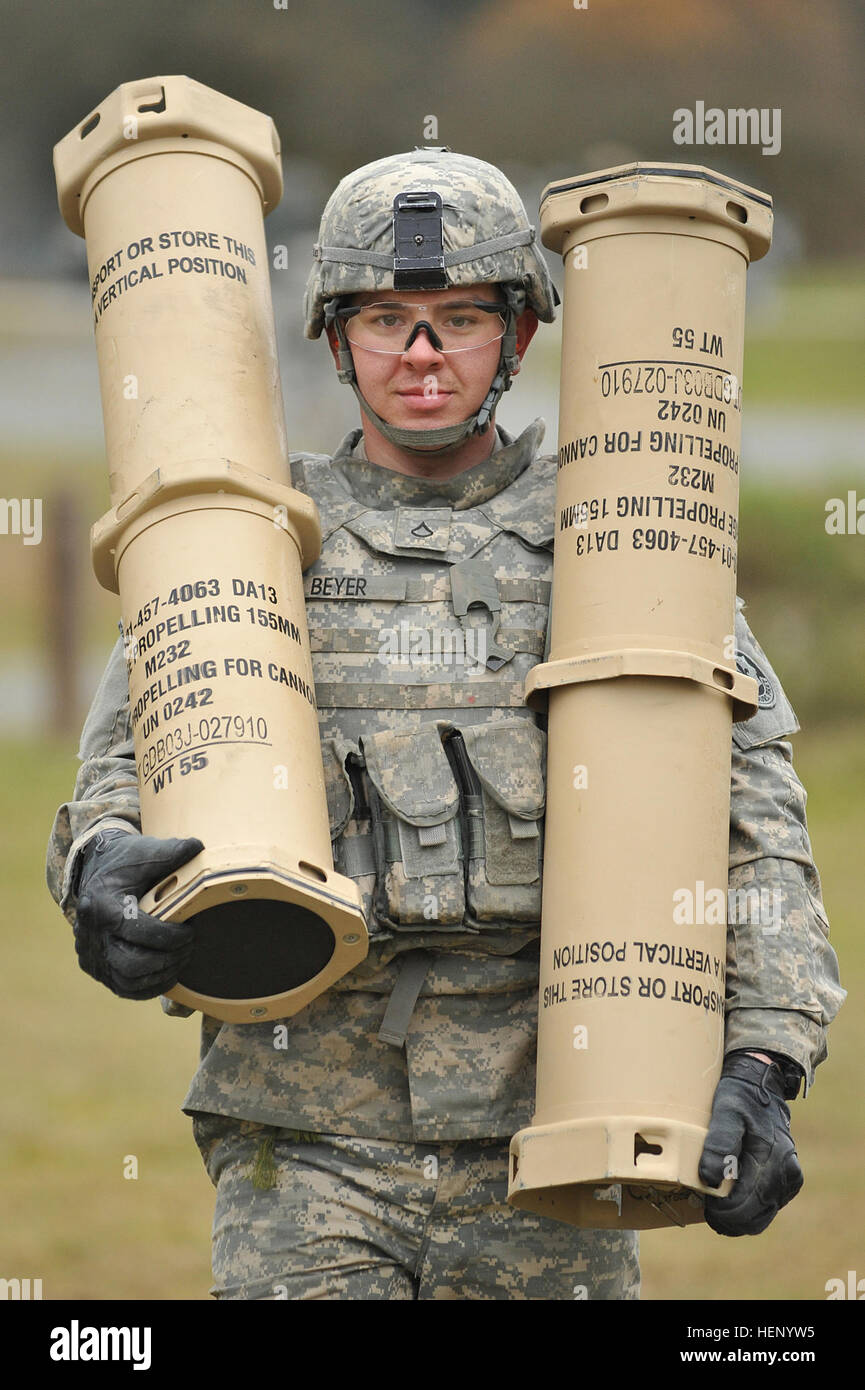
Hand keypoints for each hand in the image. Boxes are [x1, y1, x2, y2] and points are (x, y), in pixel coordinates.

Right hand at [74, 829, 203, 999]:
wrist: (96, 872)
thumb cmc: (124, 862)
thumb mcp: (144, 851)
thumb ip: (171, 852)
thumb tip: (199, 847)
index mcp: (101, 906)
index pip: (138, 931)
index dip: (170, 935)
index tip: (191, 929)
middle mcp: (90, 935)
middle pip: (131, 963)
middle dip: (168, 959)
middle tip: (190, 947)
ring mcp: (90, 955)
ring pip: (128, 981)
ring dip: (161, 974)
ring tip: (183, 958)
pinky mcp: (95, 968)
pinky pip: (124, 989)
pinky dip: (149, 986)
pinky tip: (169, 972)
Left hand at [698, 1051, 803, 1235]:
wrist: (762, 1085)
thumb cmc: (739, 1097)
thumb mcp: (724, 1110)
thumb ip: (718, 1143)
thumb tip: (711, 1180)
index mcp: (772, 1155)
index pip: (748, 1201)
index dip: (725, 1212)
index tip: (707, 1210)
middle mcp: (787, 1170)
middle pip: (757, 1213)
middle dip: (732, 1220)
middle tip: (710, 1216)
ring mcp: (791, 1177)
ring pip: (765, 1214)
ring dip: (742, 1220)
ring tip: (718, 1214)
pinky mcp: (790, 1180)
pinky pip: (770, 1205)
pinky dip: (752, 1210)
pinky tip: (734, 1205)